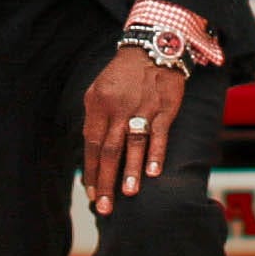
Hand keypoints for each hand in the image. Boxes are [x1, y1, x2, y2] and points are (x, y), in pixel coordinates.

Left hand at [79, 46, 189, 216]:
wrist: (152, 48)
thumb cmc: (123, 75)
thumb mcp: (98, 91)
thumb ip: (94, 120)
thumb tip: (91, 153)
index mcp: (98, 105)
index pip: (91, 143)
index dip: (90, 170)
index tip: (91, 194)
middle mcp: (118, 108)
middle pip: (109, 149)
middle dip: (106, 181)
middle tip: (104, 207)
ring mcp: (142, 108)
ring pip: (133, 144)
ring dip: (130, 171)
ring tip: (127, 194)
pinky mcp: (164, 108)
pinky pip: (159, 134)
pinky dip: (155, 154)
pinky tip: (152, 173)